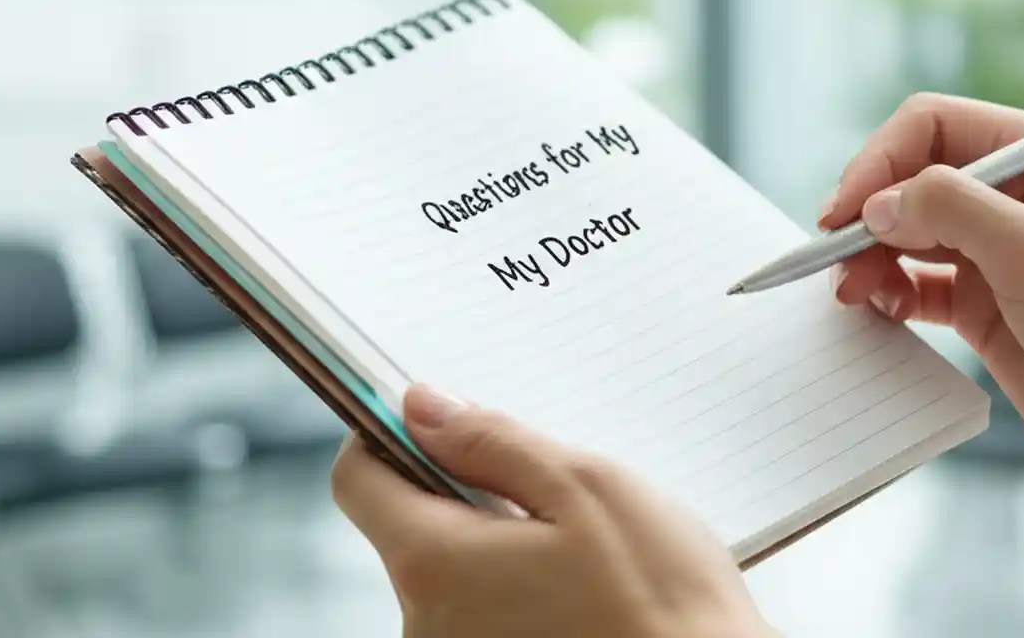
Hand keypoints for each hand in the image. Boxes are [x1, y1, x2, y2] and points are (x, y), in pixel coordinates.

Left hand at [331, 385, 776, 637]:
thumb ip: (491, 441)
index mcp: (435, 564)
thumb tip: (423, 408)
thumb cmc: (665, 605)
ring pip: (447, 569)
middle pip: (407, 525)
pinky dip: (512, 587)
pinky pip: (476, 611)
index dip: (386, 435)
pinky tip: (576, 590)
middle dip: (464, 491)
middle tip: (547, 490)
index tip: (434, 421)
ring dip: (495, 542)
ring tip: (577, 551)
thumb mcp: (587, 488)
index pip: (358, 480)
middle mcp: (424, 625)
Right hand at [821, 92, 1023, 516]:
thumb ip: (949, 210)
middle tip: (833, 253)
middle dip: (866, 213)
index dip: (881, 160)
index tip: (848, 208)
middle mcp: (1015, 196)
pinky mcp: (979, 304)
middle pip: (909, 179)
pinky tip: (876, 308)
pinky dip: (884, 292)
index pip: (935, 127)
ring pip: (903, 233)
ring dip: (868, 256)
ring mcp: (995, 252)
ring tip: (850, 291)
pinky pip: (911, 284)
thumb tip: (874, 205)